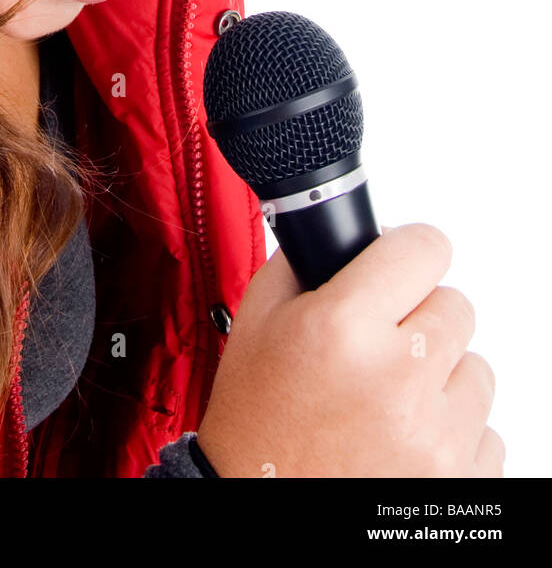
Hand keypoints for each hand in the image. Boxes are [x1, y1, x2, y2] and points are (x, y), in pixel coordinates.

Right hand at [196, 222, 503, 477]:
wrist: (259, 509)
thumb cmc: (256, 425)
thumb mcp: (259, 321)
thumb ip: (308, 262)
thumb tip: (355, 231)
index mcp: (342, 327)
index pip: (425, 246)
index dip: (406, 252)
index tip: (397, 266)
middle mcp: (395, 378)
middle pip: (456, 305)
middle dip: (418, 317)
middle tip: (377, 345)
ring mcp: (433, 436)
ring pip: (476, 368)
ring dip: (439, 376)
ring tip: (387, 398)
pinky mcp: (458, 479)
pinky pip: (485, 430)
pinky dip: (451, 430)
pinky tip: (402, 436)